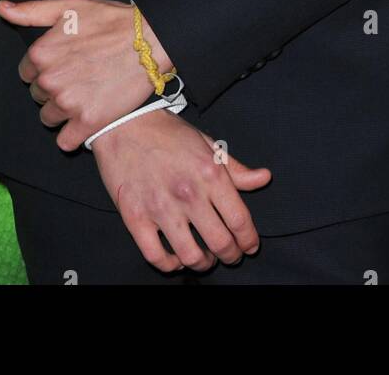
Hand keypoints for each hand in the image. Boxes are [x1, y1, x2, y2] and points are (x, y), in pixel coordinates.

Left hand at [0, 0, 173, 149]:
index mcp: (41, 53)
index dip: (46, 68)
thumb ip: (32, 11)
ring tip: (87, 94)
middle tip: (80, 76)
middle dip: (54, 88)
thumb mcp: (70, 6)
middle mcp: (49, 80)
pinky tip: (89, 117)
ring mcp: (68, 103)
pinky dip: (74, 134)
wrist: (151, 39)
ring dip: (63, 111)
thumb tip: (2, 8)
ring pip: (49, 119)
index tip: (66, 63)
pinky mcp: (88, 122)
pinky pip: (65, 141)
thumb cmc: (111, 20)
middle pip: (38, 96)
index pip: (26, 73)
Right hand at [90, 108, 271, 273]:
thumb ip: (235, 168)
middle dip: (230, 256)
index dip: (249, 240)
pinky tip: (176, 259)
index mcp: (209, 174)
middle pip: (220, 243)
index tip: (250, 246)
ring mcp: (160, 208)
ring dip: (202, 264)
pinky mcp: (135, 217)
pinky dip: (169, 265)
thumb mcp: (207, 144)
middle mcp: (188, 193)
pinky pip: (155, 256)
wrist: (124, 124)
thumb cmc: (168, 134)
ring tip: (205, 259)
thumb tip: (264, 178)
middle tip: (230, 255)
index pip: (239, 220)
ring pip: (190, 256)